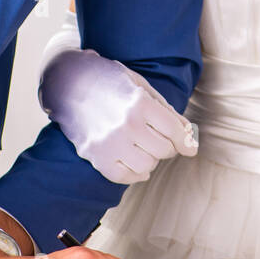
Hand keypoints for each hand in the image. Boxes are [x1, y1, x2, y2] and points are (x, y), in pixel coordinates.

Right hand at [39, 45, 197, 183]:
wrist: (69, 82)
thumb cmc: (110, 81)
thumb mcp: (141, 86)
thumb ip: (166, 111)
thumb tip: (189, 136)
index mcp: (139, 103)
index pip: (174, 131)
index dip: (186, 141)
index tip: (190, 148)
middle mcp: (125, 124)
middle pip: (164, 150)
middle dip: (167, 146)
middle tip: (159, 138)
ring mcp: (108, 143)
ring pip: (147, 166)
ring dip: (151, 158)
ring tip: (144, 146)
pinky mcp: (95, 156)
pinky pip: (124, 177)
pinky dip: (135, 173)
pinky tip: (135, 161)